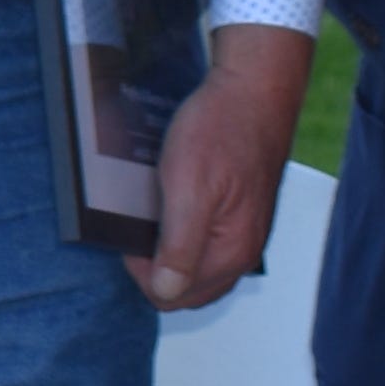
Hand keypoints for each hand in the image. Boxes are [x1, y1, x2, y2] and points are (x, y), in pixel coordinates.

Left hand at [126, 23, 312, 313]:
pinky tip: (173, 206)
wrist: (253, 90)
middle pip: (186, 288)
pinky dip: (183, 234)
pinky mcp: (240, 214)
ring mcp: (243, 233)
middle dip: (155, 268)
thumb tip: (166, 290)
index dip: (142, 272)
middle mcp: (243, 251)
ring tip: (154, 216)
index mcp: (231, 252)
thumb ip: (180, 247)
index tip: (130, 236)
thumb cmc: (223, 130)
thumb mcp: (189, 189)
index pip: (173, 296)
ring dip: (169, 252)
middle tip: (138, 227)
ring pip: (196, 266)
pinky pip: (205, 242)